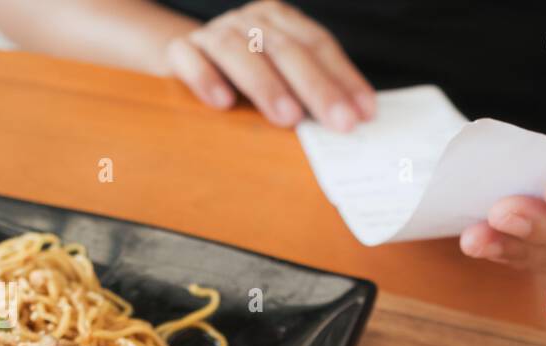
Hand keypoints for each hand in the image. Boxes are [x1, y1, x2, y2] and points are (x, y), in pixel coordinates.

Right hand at [166, 0, 374, 130]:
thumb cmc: (244, 78)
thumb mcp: (280, 79)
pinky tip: (222, 104)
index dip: (343, 78)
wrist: (183, 59)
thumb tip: (353, 124)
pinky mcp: (180, 50)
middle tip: (341, 123)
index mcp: (281, 21)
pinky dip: (205, 78)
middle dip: (318, 88)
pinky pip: (189, 58)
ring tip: (289, 118)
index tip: (365, 113)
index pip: (318, 45)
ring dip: (266, 85)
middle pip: (287, 50)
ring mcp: (213, 33)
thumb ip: (310, 94)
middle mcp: (249, 21)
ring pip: (239, 50)